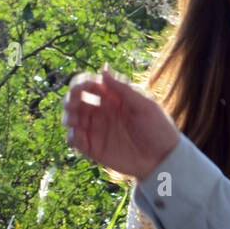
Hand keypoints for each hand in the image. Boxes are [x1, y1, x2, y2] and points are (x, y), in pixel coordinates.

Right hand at [62, 64, 180, 181]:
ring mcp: (96, 129)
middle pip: (76, 100)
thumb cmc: (158, 128)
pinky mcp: (93, 148)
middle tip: (71, 104)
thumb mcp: (144, 105)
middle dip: (69, 99)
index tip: (81, 87)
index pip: (89, 85)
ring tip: (72, 120)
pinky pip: (74, 140)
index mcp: (113, 97)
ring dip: (67, 117)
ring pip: (71, 119)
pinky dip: (70, 136)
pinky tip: (76, 136)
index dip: (81, 83)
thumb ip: (122, 88)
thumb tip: (103, 69)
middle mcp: (101, 111)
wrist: (163, 159)